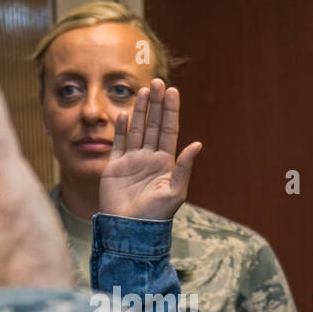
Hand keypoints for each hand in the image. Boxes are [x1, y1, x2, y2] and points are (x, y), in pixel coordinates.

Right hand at [98, 78, 201, 219]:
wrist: (130, 229)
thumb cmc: (156, 214)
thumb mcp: (175, 192)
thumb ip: (185, 167)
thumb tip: (198, 143)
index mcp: (166, 163)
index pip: (169, 130)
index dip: (171, 111)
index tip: (173, 92)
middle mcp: (149, 158)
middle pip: (153, 125)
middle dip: (156, 104)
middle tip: (158, 82)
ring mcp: (132, 161)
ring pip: (136, 130)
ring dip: (139, 110)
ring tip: (144, 91)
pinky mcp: (115, 167)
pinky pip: (118, 143)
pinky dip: (120, 129)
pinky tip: (123, 114)